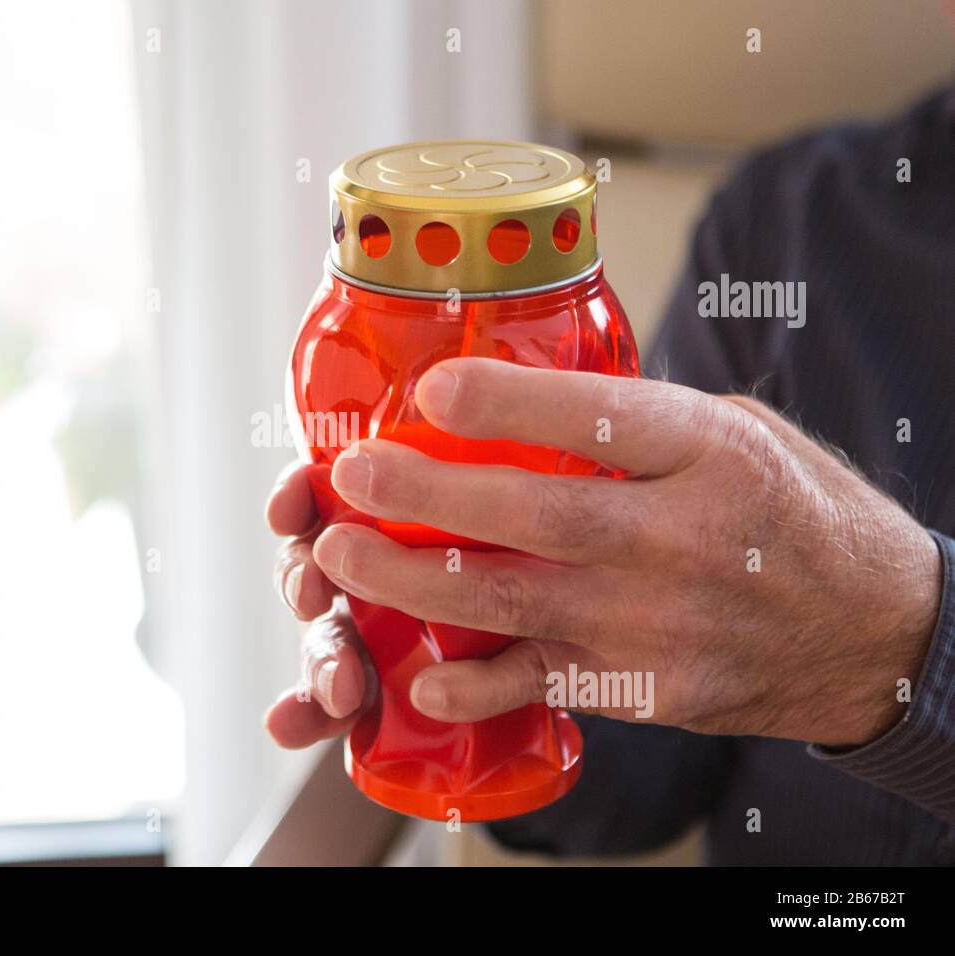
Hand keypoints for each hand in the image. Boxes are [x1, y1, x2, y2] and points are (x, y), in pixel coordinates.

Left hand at [268, 358, 941, 747]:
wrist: (869, 630)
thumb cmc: (792, 514)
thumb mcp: (733, 435)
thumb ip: (635, 422)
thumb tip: (515, 399)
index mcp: (711, 455)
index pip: (600, 421)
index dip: (508, 407)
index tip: (432, 388)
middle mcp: (686, 540)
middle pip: (540, 518)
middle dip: (431, 497)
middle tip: (354, 476)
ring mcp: (663, 623)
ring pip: (520, 603)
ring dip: (417, 582)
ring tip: (339, 556)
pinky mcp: (646, 687)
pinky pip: (546, 684)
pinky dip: (478, 683)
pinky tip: (420, 675)